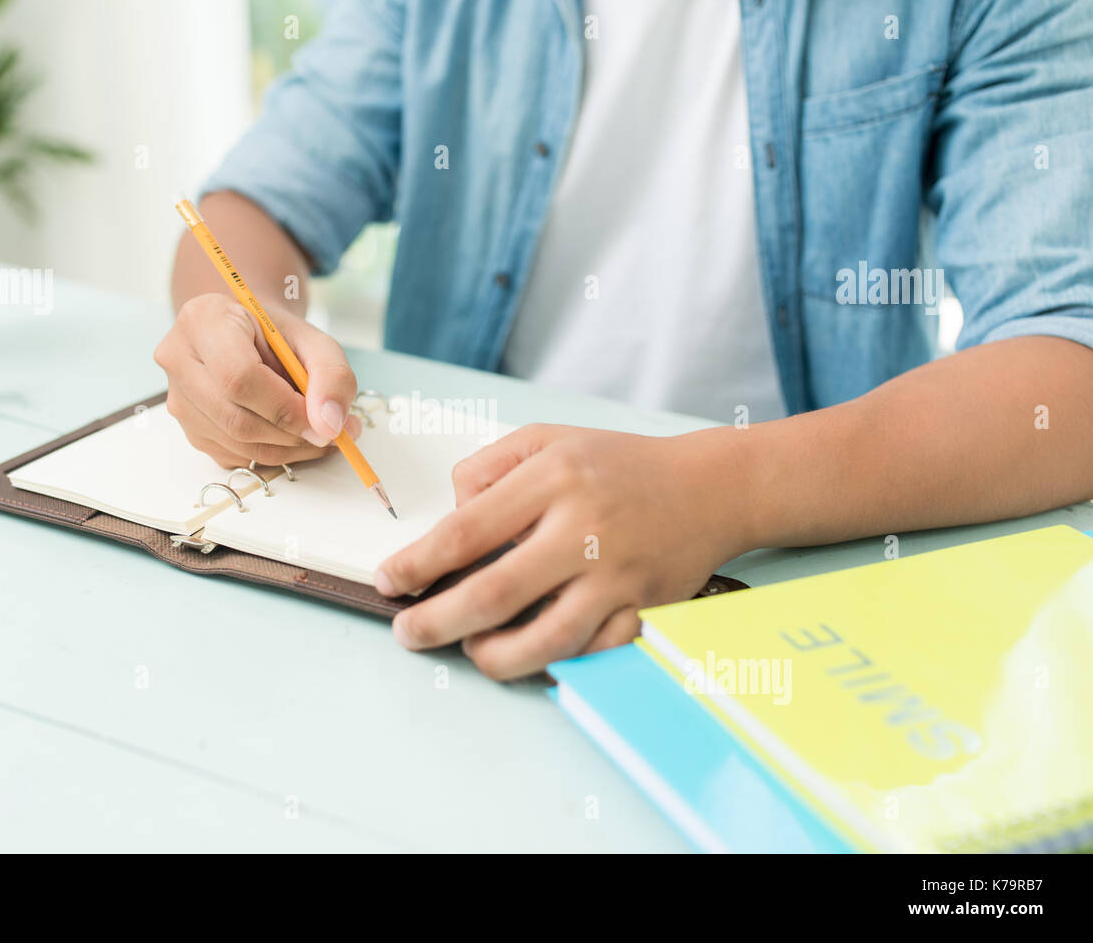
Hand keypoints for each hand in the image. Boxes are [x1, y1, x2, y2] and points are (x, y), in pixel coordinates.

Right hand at [154, 292, 360, 466]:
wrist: (248, 336)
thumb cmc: (278, 336)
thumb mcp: (315, 341)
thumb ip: (333, 376)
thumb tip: (331, 425)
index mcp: (203, 320)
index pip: (240, 378)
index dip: (286, 409)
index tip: (325, 423)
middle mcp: (178, 359)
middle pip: (235, 418)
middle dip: (290, 434)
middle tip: (329, 434)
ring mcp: (178, 397)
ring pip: (235, 443)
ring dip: (286, 449)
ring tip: (317, 434)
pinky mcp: (188, 428)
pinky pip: (233, 456)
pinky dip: (271, 454)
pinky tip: (291, 437)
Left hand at [373, 424, 750, 679]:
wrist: (711, 487)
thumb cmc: (618, 464)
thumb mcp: (547, 440)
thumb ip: (488, 469)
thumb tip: (448, 518)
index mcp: (553, 480)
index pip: (466, 531)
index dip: (417, 564)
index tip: (390, 581)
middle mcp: (584, 528)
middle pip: (494, 593)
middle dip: (437, 622)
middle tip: (408, 632)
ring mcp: (616, 575)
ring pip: (544, 638)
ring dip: (493, 656)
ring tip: (468, 650)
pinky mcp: (643, 608)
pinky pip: (591, 652)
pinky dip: (554, 662)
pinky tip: (528, 655)